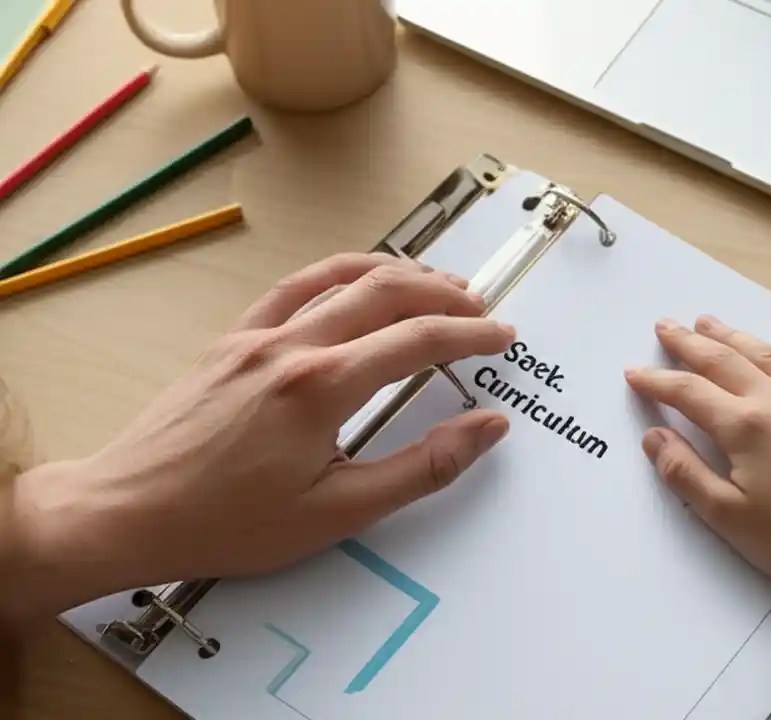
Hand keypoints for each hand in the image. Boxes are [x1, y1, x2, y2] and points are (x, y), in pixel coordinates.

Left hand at [4, 254, 514, 623]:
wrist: (128, 512)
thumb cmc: (225, 523)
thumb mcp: (339, 513)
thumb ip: (422, 467)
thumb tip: (485, 428)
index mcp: (323, 387)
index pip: (419, 341)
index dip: (471, 335)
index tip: (502, 338)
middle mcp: (291, 347)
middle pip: (386, 292)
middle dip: (444, 294)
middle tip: (480, 309)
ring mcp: (257, 338)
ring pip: (341, 278)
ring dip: (397, 274)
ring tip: (435, 283)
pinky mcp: (231, 342)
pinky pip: (294, 287)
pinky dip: (338, 273)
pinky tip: (355, 278)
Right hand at [625, 316, 770, 599]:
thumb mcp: (727, 516)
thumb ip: (685, 472)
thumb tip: (654, 435)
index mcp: (744, 427)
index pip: (688, 392)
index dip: (656, 381)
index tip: (634, 372)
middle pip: (724, 360)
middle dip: (689, 342)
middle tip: (666, 325)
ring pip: (768, 355)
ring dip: (736, 335)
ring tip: (711, 321)